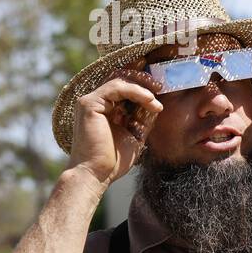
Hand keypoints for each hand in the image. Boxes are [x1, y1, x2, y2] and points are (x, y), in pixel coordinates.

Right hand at [67, 69, 163, 187]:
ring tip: (157, 97)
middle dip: (144, 79)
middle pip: (121, 78)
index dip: (143, 82)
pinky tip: (150, 100)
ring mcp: (91, 101)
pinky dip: (136, 91)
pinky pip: (116, 87)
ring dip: (142, 86)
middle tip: (162, 85)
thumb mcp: (135, 134)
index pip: (125, 86)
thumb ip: (143, 118)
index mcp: (106, 108)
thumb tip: (157, 104)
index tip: (162, 87)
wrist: (97, 174)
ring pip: (120, 80)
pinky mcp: (89, 104)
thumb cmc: (114, 159)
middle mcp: (97, 102)